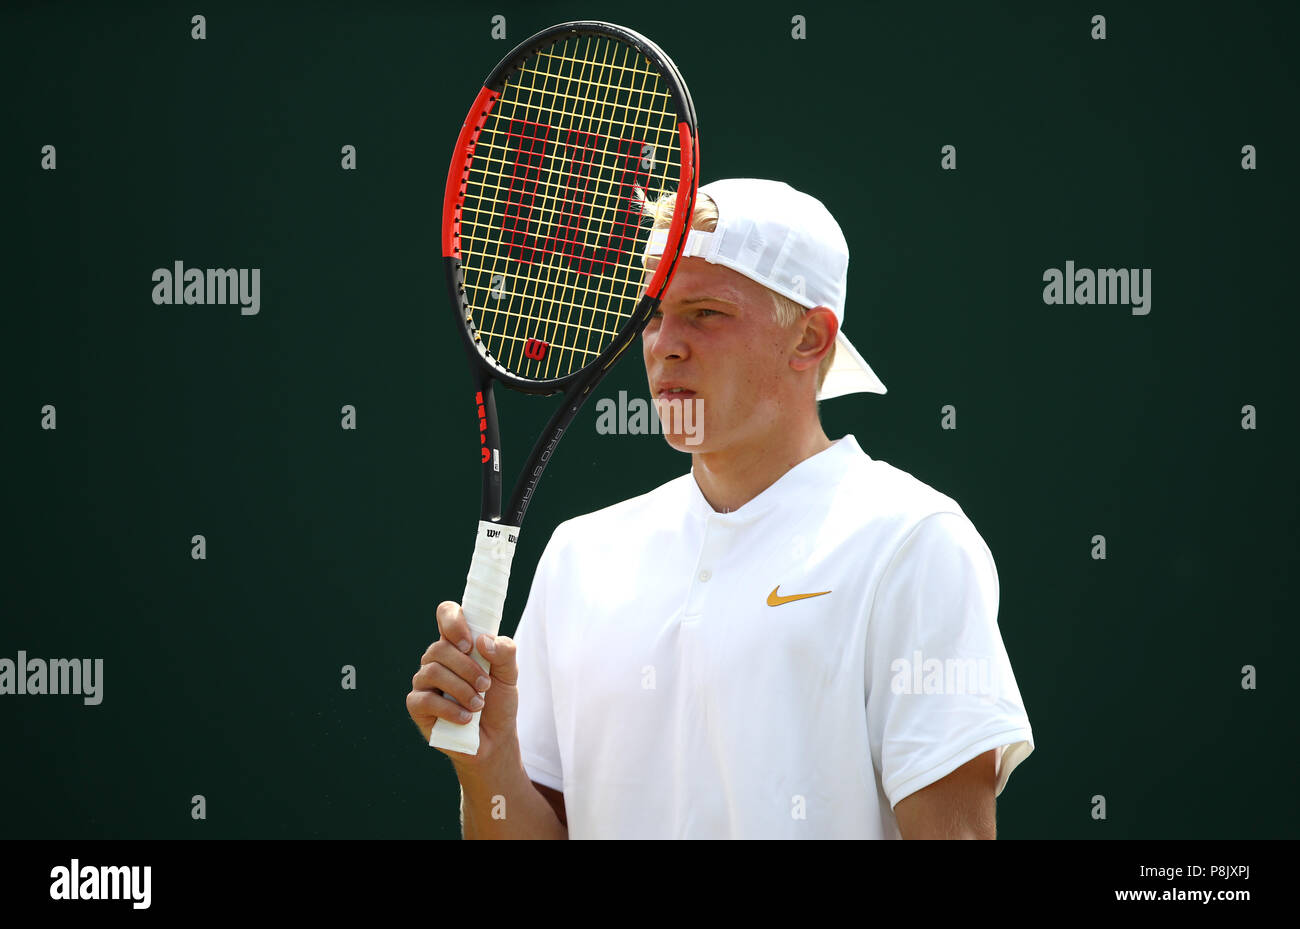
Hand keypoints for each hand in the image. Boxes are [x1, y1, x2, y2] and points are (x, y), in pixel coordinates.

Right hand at [406, 601, 519, 767]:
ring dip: (462, 689)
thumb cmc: (498, 702)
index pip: (446, 614)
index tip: (469, 643)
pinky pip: (425, 699)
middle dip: (467, 668)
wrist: (495, 738)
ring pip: (432, 671)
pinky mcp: (417, 705)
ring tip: (478, 704)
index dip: (453, 621)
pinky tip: (466, 718)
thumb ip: (505, 652)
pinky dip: (450, 709)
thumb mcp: (510, 674)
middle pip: (440, 647)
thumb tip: (482, 641)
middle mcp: (437, 658)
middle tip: (486, 685)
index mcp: (458, 643)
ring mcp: (424, 681)